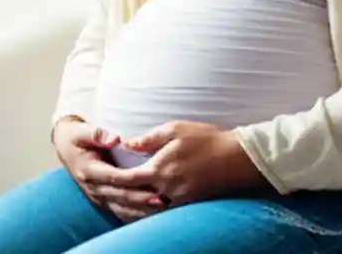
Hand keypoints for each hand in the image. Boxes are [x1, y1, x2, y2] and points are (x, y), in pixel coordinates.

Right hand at [51, 117, 166, 221]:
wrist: (65, 147)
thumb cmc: (76, 137)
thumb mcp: (81, 131)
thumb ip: (97, 133)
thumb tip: (114, 139)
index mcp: (88, 170)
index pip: (113, 177)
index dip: (132, 179)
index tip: (150, 178)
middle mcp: (93, 187)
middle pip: (120, 196)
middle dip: (141, 199)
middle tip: (163, 198)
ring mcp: (97, 196)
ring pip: (121, 208)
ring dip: (141, 209)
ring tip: (162, 207)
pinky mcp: (102, 201)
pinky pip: (120, 211)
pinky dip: (135, 214)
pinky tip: (151, 214)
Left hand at [117, 121, 265, 207]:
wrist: (238, 158)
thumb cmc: (207, 139)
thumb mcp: (175, 130)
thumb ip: (148, 139)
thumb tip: (127, 144)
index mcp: (161, 169)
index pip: (129, 179)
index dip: (114, 179)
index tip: (102, 176)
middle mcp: (168, 188)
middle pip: (137, 197)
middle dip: (122, 195)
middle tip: (106, 191)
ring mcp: (180, 198)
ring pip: (150, 207)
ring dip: (136, 205)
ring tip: (122, 199)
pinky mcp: (190, 203)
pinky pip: (166, 210)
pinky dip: (153, 209)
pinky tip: (146, 204)